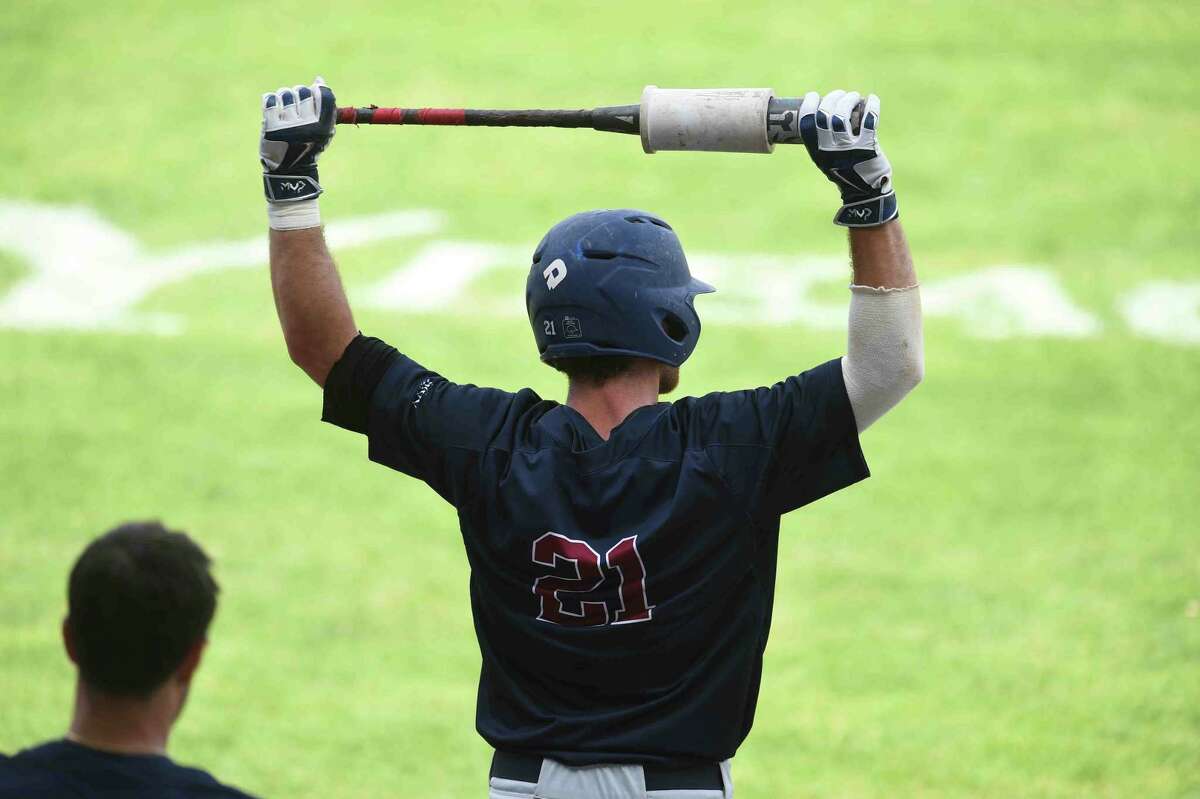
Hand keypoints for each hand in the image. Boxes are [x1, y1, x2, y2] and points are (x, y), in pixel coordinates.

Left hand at [260, 78, 335, 202]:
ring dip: (284, 97)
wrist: (289, 169)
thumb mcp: (324, 131)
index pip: (323, 95)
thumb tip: (319, 79)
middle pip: (303, 91)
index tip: (315, 87)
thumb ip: (325, 108)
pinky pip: (270, 100)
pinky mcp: (271, 125)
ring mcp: (288, 125)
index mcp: (323, 126)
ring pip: (285, 93)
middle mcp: (307, 125)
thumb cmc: (309, 147)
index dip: (318, 87)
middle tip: (296, 103)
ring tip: (284, 107)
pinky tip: (273, 108)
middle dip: (300, 93)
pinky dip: (271, 101)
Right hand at [798, 90, 896, 227]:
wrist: (865, 192)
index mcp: (816, 151)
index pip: (806, 122)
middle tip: (840, 96)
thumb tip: (823, 109)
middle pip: (824, 113)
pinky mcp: (867, 146)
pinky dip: (871, 105)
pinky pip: (869, 119)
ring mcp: (848, 148)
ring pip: (842, 114)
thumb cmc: (845, 171)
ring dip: (848, 99)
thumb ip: (822, 139)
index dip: (808, 105)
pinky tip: (871, 99)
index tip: (813, 96)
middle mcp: (829, 149)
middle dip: (832, 98)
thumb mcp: (825, 158)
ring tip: (853, 97)